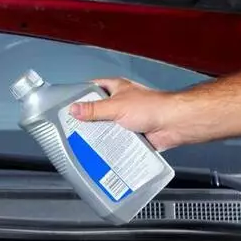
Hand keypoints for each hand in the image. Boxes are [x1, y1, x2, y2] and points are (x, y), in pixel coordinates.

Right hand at [70, 78, 188, 150]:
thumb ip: (94, 109)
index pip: (92, 88)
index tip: (67, 105)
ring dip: (100, 136)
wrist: (173, 124)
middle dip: (88, 121)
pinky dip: (110, 146)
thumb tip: (74, 109)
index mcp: (116, 89)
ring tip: (85, 143)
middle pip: (97, 111)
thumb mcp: (116, 106)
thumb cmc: (153, 107)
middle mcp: (121, 103)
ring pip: (106, 128)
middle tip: (73, 129)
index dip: (79, 95)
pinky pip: (116, 141)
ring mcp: (126, 120)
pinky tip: (102, 152)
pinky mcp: (131, 135)